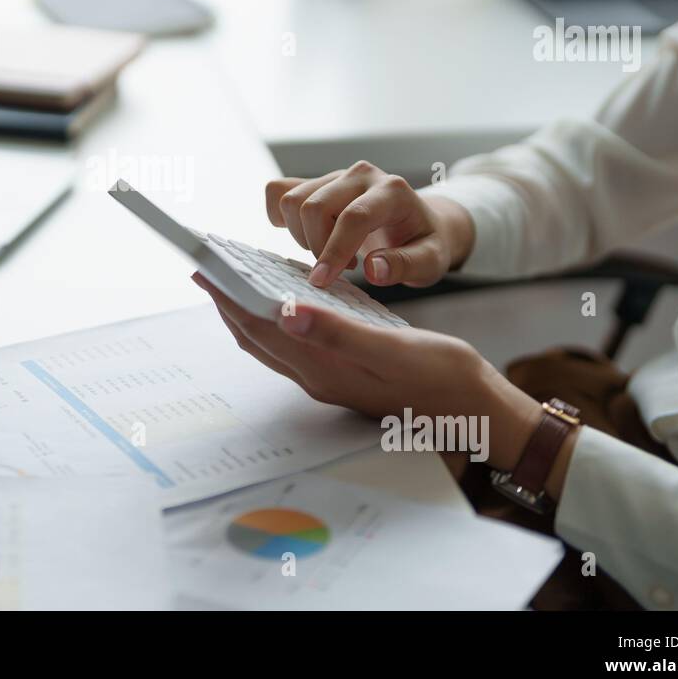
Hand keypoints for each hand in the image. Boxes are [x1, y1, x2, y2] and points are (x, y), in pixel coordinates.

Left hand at [193, 273, 547, 474]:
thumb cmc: (440, 377)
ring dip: (248, 313)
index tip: (204, 270)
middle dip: (227, 304)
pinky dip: (278, 320)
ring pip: (273, 342)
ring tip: (234, 284)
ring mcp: (329, 378)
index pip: (260, 328)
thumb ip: (338, 333)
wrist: (473, 408)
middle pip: (257, 336)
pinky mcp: (343, 374)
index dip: (228, 298)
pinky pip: (295, 344)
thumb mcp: (390, 349)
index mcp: (323, 369)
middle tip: (206, 272)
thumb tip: (286, 313)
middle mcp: (318, 376)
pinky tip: (285, 303)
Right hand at [265, 162, 474, 288]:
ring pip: (291, 200)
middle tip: (342, 270)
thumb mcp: (430, 262)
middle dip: (317, 247)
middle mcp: (361, 175)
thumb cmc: (423, 244)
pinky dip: (280, 218)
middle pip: (314, 207)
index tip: (322, 282)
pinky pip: (278, 191)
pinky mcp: (316, 182)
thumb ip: (405, 266)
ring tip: (330, 253)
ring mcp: (335, 176)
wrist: (418, 224)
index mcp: (392, 190)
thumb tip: (374, 270)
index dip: (334, 251)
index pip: (353, 217)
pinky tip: (304, 237)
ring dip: (300, 236)